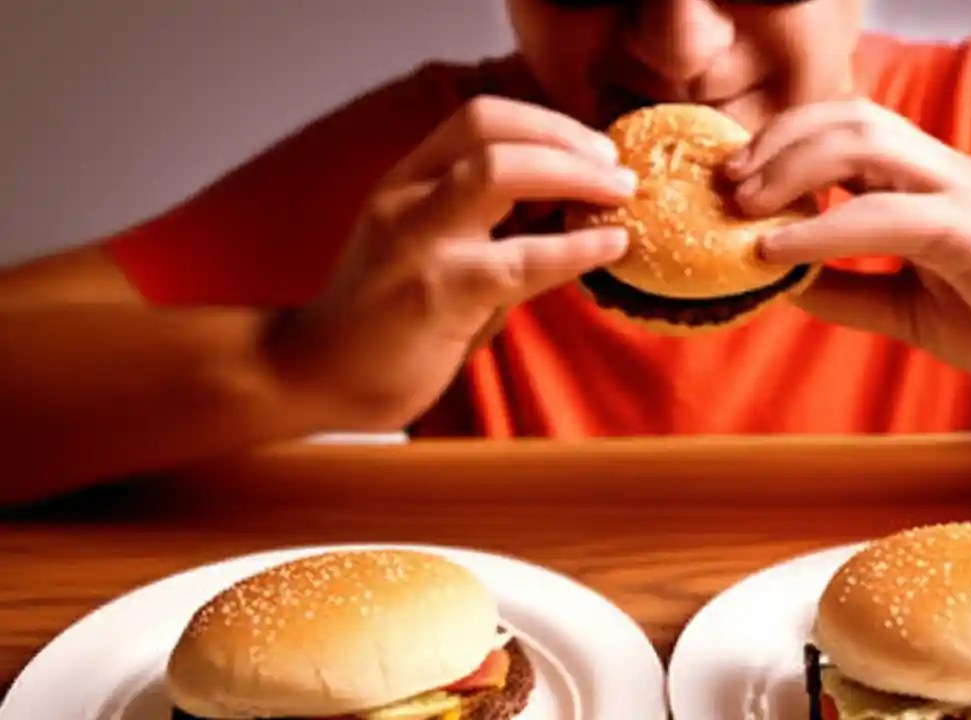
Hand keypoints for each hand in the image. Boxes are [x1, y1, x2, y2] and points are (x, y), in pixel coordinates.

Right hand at [265, 96, 635, 428]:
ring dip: (575, 176)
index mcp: (407, 179)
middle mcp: (405, 197)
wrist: (320, 376)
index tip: (595, 147)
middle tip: (619, 168)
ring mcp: (416, 241)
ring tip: (621, 194)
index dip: (547, 123)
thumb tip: (575, 204)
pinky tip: (610, 246)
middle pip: (492, 131)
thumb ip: (490, 223)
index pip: (481, 118)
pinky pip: (519, 259)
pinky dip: (575, 247)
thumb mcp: (432, 248)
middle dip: (568, 141)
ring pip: (499, 174)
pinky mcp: (436, 294)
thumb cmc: (389, 318)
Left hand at [727, 98, 970, 393]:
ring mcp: (962, 193)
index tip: (733, 183)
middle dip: (774, 143)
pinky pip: (885, 214)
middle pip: (844, 118)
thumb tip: (783, 287)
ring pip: (861, 142)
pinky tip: (777, 249)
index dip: (782, 146)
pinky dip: (821, 230)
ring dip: (788, 168)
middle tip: (723, 185)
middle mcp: (942, 171)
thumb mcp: (912, 307)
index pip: (846, 133)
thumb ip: (850, 291)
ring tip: (740, 207)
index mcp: (929, 182)